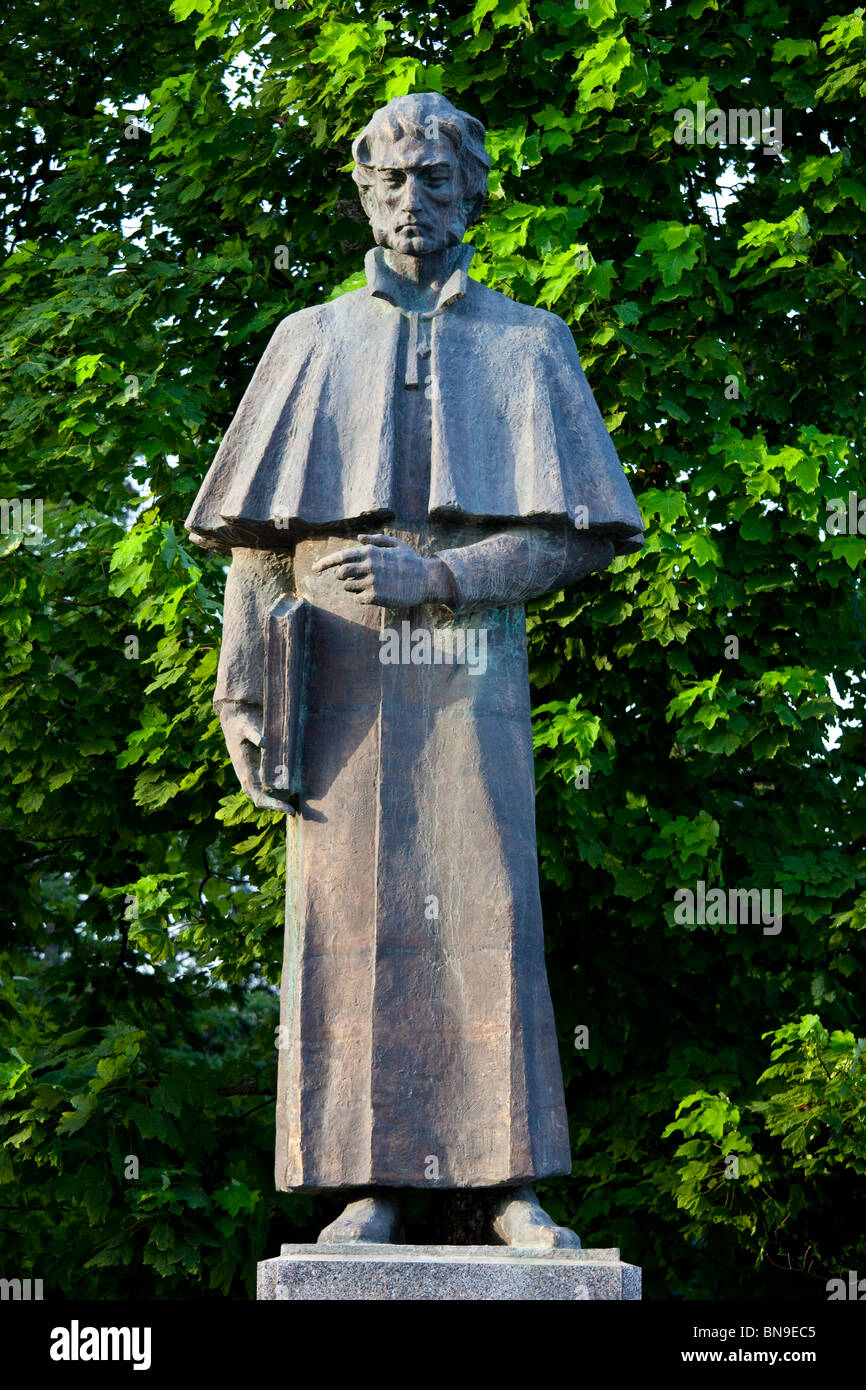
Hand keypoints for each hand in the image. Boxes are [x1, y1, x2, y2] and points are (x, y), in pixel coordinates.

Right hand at [218, 701, 295, 814]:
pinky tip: (292, 791)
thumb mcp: (246, 726)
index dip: (274, 805)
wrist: (233, 721)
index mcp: (245, 773)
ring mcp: (250, 778)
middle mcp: (247, 779)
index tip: (289, 808)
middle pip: (263, 801)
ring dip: (278, 802)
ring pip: (265, 796)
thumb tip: (263, 742)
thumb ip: (254, 733)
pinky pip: (266, 788)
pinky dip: (277, 793)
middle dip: (278, 807)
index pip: (260, 797)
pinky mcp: (255, 773)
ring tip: (296, 803)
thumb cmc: (241, 724)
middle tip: (296, 810)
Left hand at [313, 533, 455, 608]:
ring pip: (348, 587)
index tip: (313, 569)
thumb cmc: (412, 562)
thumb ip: (376, 540)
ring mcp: (371, 582)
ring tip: (371, 585)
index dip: (323, 563)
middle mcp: (368, 566)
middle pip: (341, 573)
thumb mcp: (396, 545)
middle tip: (353, 578)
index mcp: (370, 552)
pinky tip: (375, 595)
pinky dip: (362, 598)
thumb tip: (359, 538)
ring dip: (354, 587)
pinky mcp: (375, 597)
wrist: (427, 581)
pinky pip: (358, 599)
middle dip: (342, 576)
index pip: (340, 556)